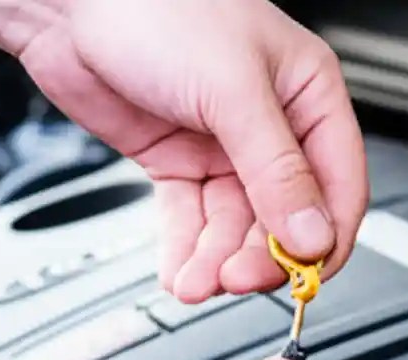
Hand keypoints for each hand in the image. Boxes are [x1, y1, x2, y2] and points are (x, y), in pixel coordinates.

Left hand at [3, 0, 368, 302]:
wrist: (68, 2)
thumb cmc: (156, 7)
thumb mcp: (233, 90)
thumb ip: (276, 169)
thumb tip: (314, 233)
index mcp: (307, 95)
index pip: (339, 185)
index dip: (326, 238)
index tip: (305, 277)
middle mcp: (271, 125)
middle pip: (285, 217)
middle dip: (262, 255)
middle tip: (236, 279)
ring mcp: (223, 146)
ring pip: (236, 225)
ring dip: (217, 260)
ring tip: (197, 282)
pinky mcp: (178, 160)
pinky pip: (192, 219)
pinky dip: (185, 250)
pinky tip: (181, 273)